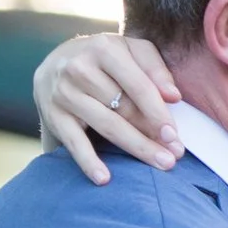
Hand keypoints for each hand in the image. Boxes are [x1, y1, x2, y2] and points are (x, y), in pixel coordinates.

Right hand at [35, 33, 182, 183]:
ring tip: (160, 164)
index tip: (174, 135)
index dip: (157, 112)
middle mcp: (79, 68)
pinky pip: (73, 142)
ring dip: (136, 147)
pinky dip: (87, 161)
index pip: (138, 85)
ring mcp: (64, 93)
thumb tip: (173, 96)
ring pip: (106, 125)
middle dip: (151, 134)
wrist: (56, 61)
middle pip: (124, 109)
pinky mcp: (52, 114)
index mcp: (104, 49)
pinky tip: (104, 179)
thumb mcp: (132, 51)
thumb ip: (155, 68)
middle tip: (175, 156)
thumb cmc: (106, 59)